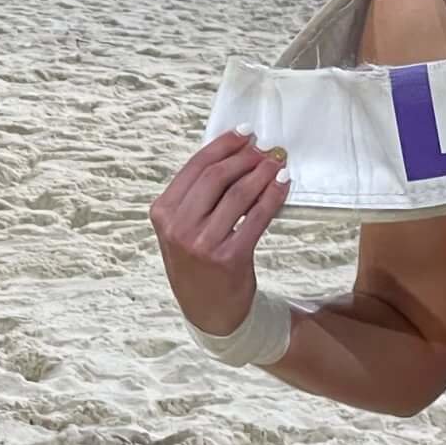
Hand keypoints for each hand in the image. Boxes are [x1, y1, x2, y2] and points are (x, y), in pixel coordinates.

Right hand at [149, 128, 290, 334]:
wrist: (208, 311)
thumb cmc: (197, 263)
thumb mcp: (182, 228)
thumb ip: (197, 196)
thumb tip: (234, 154)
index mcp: (162, 213)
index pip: (195, 167)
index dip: (223, 145)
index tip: (245, 133)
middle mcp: (178, 228)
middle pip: (216, 177)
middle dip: (245, 157)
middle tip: (265, 148)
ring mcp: (202, 244)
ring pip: (238, 194)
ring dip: (262, 173)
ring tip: (277, 162)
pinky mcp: (229, 257)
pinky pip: (257, 217)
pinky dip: (273, 196)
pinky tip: (283, 185)